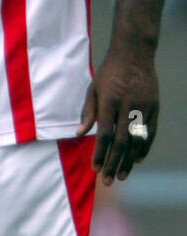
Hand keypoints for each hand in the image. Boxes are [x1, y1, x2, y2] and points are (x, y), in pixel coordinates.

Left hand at [76, 53, 157, 185]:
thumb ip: (88, 112)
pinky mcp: (155, 107)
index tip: (94, 168)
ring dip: (128, 161)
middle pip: (121, 141)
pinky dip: (143, 148)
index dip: (100, 153)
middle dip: (113, 163)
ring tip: (120, 176)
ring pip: (137, 140)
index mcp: (109, 101)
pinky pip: (150, 133)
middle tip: (107, 181)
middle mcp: (128, 106)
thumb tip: (79, 134)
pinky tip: (136, 161)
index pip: (105, 134)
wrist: (134, 54)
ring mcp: (144, 107)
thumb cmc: (109, 72)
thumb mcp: (93, 89)